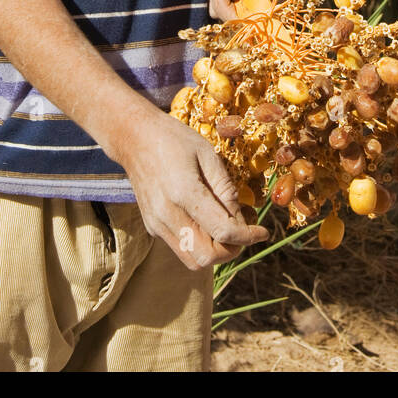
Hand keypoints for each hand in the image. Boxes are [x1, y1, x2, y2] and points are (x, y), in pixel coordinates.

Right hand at [120, 111, 269, 270]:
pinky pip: (181, 248)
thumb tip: (240, 220)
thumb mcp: (207, 154)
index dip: (248, 236)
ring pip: (192, 260)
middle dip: (231, 249)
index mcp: (184, 192)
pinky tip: (205, 222)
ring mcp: (156, 224)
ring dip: (214, 252)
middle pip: (207, 256)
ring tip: (225, 230)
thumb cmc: (174, 139)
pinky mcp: (151, 226)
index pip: (223, 231)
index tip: (263, 231)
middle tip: (242, 232)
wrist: (134, 137)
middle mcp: (167, 214)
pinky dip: (199, 244)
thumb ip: (225, 189)